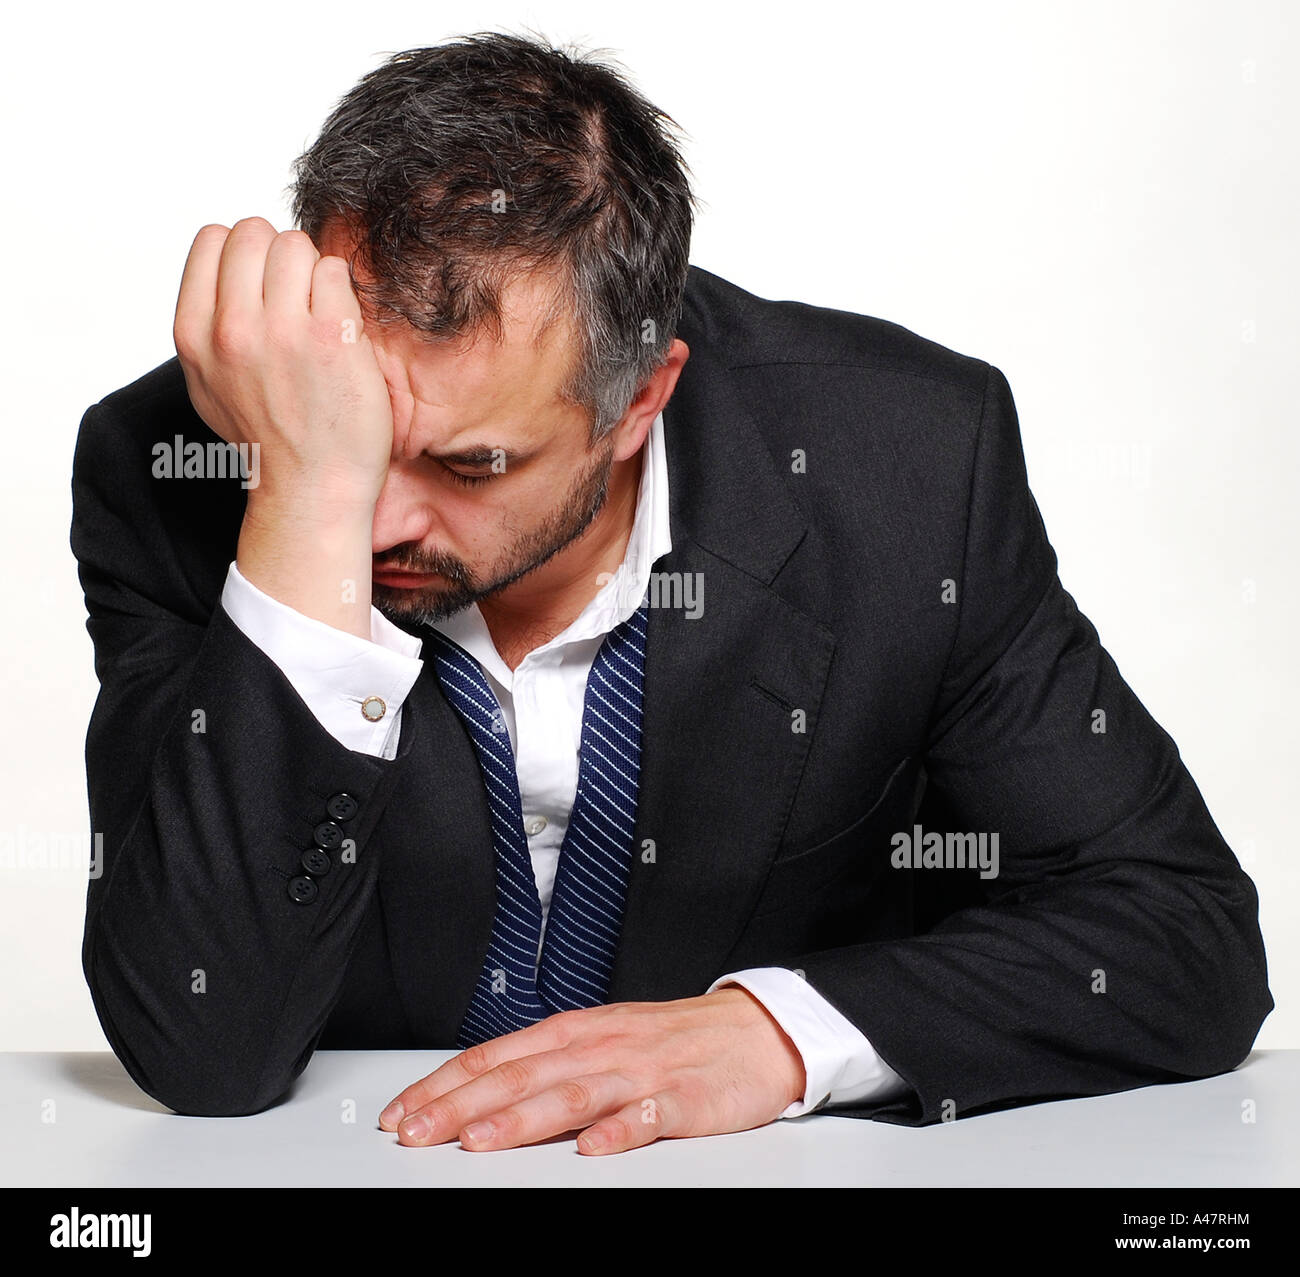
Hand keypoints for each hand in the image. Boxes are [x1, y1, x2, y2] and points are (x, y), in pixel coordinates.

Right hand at [172, 216, 392, 510]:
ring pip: (296, 244)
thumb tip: (220, 272)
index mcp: (194, 335)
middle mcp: (232, 329)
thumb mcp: (208, 385)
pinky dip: (342, 292)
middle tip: (297, 299)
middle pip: (254, 232)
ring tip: (320, 313)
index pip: (212, 239)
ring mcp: (283, 332)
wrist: (313, 489)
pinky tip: (343, 328)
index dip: (244, 254)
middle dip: (280, 255)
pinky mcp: (332, 338)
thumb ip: (206, 327)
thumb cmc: (270, 440)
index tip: (262, 288)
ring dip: (314, 270)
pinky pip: (336, 271)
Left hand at [378, 987, 807, 1154]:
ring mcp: (642, 1072)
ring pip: (574, 1095)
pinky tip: (594, 1151)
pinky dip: (620, 1132)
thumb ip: (546, 1064)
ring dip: (522, 1119)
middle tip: (418, 1132)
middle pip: (522, 1075)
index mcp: (575, 1032)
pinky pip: (650, 1117)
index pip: (496, 1056)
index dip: (445, 1085)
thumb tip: (479, 1092)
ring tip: (480, 1143)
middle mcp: (601, 1046)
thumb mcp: (600, 1038)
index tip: (402, 1113)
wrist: (753, 1029)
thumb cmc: (671, 1039)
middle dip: (463, 1106)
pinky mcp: (686, 1099)